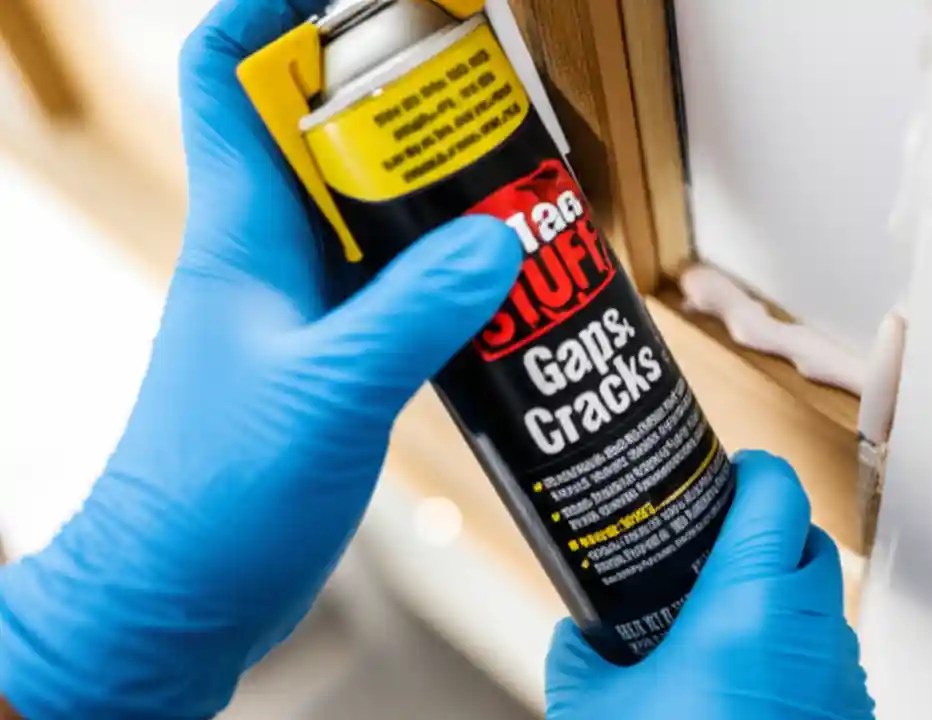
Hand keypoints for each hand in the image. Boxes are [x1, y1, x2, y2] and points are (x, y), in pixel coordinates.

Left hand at [0, 1, 519, 716]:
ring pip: (372, 208)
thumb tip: (502, 237)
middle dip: (396, 91)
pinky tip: (501, 284)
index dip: (278, 8)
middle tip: (478, 90)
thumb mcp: (329, 390)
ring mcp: (305, 304)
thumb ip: (416, 311)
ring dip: (433, 187)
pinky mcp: (337, 354)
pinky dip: (448, 268)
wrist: (185, 590)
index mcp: (243, 233)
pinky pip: (398, 282)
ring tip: (511, 181)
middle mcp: (272, 254)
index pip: (232, 75)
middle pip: (324, 128)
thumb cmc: (214, 493)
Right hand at [546, 451, 875, 718]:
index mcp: (750, 604)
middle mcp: (810, 632)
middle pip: (808, 543)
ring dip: (787, 598)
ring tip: (732, 621)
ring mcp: (840, 680)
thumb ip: (580, 660)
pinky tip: (752, 687)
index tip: (731, 470)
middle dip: (769, 534)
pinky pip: (832, 665)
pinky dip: (800, 657)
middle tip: (722, 547)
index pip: (778, 493)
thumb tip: (578, 640)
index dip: (754, 470)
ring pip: (825, 607)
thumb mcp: (596, 712)